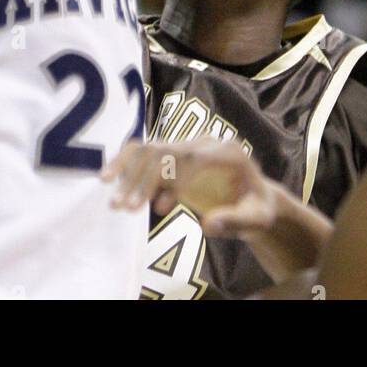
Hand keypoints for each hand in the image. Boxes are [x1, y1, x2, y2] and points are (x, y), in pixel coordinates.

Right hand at [103, 138, 278, 236]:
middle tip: (126, 209)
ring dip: (129, 174)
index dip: (175, 179)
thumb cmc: (257, 209)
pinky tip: (109, 179)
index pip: (195, 157)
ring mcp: (187, 146)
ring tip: (114, 202)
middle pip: (168, 152)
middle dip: (144, 181)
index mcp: (227, 152)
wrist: (253, 198)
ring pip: (151, 150)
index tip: (159, 208)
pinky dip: (126, 164)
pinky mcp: (173, 155)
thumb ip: (234, 221)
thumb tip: (208, 224)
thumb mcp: (256, 219)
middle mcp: (204, 142)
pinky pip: (145, 153)